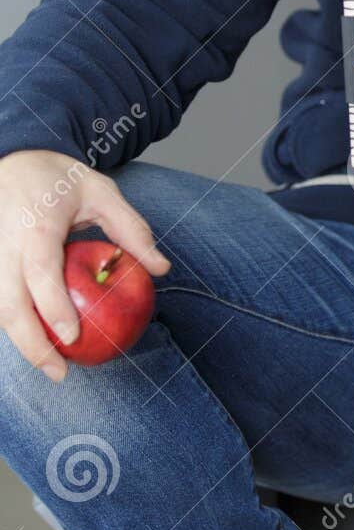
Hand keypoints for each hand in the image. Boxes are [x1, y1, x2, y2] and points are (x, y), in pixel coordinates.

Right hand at [0, 149, 170, 381]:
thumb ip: (132, 229)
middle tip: (59, 372)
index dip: (52, 307)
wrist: (15, 156)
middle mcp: (5, 242)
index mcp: (35, 223)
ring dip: (20, 340)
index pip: (40, 271)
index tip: (72, 337)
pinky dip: (13, 323)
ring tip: (51, 366)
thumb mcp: (102, 192)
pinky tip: (37, 342)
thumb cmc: (60, 178)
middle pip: (9, 303)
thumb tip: (162, 268)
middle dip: (31, 344)